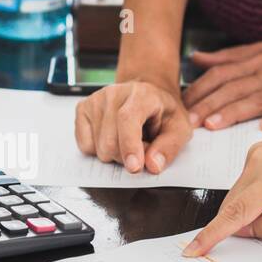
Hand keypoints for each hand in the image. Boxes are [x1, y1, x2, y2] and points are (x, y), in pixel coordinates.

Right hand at [74, 78, 191, 173]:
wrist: (147, 95)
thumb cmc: (164, 113)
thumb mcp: (180, 129)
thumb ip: (169, 148)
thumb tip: (152, 165)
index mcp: (141, 94)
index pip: (128, 119)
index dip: (129, 146)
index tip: (134, 167)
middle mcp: (114, 93)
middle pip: (110, 142)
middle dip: (127, 158)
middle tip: (143, 149)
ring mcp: (95, 100)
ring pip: (98, 148)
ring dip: (116, 155)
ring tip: (129, 141)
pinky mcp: (82, 109)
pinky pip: (86, 146)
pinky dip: (100, 150)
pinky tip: (113, 138)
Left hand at [182, 37, 261, 130]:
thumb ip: (231, 56)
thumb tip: (197, 59)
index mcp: (258, 59)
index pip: (222, 73)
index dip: (200, 89)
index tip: (182, 105)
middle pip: (235, 87)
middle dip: (209, 104)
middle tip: (189, 121)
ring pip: (258, 98)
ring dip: (234, 112)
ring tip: (215, 125)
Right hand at [182, 118, 261, 256]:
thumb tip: (244, 230)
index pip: (234, 213)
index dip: (212, 235)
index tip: (193, 250)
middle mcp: (259, 160)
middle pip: (234, 203)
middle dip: (245, 222)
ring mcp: (257, 151)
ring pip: (240, 193)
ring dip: (254, 207)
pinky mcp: (261, 148)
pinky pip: (248, 181)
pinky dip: (258, 194)